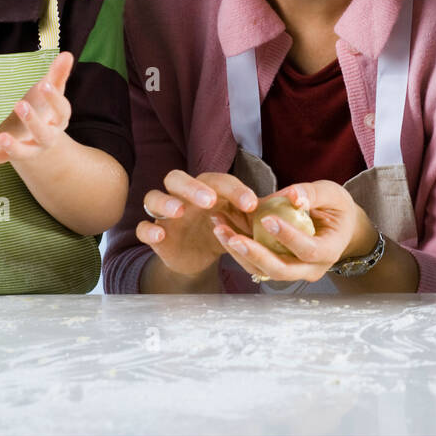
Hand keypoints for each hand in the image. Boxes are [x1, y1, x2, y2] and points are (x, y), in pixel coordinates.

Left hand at [0, 51, 73, 168]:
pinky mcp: (12, 154)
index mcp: (58, 120)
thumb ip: (58, 74)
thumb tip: (67, 54)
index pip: (62, 111)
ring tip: (1, 137)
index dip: (54, 99)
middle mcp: (47, 137)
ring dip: (13, 147)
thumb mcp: (52, 91)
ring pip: (25, 152)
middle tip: (19, 104)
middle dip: (33, 121)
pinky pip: (2, 159)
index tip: (44, 84)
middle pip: (45, 134)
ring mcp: (30, 148)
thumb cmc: (45, 108)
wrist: (40, 140)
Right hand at [137, 171, 258, 277]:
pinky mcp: (155, 234)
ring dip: (165, 201)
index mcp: (207, 189)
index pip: (216, 180)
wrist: (200, 257)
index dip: (233, 189)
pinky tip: (160, 234)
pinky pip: (142, 227)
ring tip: (179, 211)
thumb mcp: (241, 223)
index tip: (252, 204)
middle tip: (210, 200)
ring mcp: (166, 214)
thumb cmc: (222, 231)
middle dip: (193, 187)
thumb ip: (256, 214)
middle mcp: (182, 196)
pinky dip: (148, 228)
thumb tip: (293, 203)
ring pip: (153, 197)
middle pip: (176, 178)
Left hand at [212, 180, 377, 284]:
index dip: (288, 237)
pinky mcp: (277, 267)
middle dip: (255, 254)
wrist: (337, 226)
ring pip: (263, 271)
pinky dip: (237, 250)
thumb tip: (294, 197)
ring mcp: (293, 272)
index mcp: (329, 251)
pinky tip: (222, 230)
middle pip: (281, 270)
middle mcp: (311, 269)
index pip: (308, 250)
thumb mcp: (331, 194)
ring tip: (219, 228)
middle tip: (233, 237)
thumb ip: (312, 194)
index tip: (267, 219)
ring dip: (239, 253)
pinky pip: (255, 264)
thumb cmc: (336, 207)